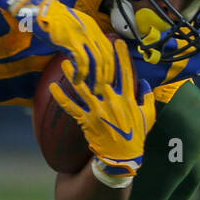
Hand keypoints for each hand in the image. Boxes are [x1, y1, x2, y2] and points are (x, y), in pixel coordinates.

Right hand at [11, 0, 117, 89]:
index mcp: (92, 27)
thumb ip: (78, 40)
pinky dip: (81, 74)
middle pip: (106, 56)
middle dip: (106, 75)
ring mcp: (82, 35)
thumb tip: (81, 58)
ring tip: (92, 89)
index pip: (109, 49)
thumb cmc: (49, 20)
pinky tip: (77, 81)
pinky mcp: (71, 41)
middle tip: (103, 88)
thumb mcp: (70, 27)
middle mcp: (91, 30)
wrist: (38, 8)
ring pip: (97, 61)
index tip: (107, 78)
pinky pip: (82, 61)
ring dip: (96, 77)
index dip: (110, 65)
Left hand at [48, 39, 156, 179]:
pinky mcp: (86, 121)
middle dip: (93, 61)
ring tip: (65, 62)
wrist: (122, 157)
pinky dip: (61, 97)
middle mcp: (112, 102)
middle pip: (100, 77)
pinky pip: (71, 107)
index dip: (121, 57)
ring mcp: (97, 111)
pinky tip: (52, 87)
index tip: (117, 43)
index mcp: (128, 99)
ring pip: (83, 89)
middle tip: (85, 46)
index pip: (125, 74)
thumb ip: (147, 97)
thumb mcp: (148, 115)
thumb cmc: (136, 135)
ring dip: (73, 75)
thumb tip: (145, 82)